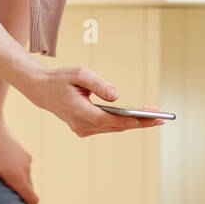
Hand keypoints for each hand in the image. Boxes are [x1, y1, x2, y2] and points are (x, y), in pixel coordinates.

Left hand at [0, 115, 37, 203]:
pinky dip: (18, 177)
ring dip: (20, 189)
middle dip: (23, 203)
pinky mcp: (21, 150)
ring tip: (8, 196)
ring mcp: (25, 157)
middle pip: (30, 190)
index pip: (32, 200)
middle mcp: (25, 167)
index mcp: (18, 176)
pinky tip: (4, 176)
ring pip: (26, 178)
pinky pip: (23, 168)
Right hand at [28, 65, 164, 137]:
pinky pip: (108, 127)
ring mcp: (82, 130)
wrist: (42, 90)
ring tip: (156, 117)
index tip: (146, 118)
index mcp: (77, 111)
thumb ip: (99, 85)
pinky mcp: (85, 129)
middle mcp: (80, 125)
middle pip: (114, 126)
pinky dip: (124, 122)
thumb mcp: (80, 74)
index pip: (106, 119)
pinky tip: (140, 118)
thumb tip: (117, 96)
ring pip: (113, 128)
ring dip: (135, 123)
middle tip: (161, 118)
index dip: (128, 119)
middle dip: (139, 122)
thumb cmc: (62, 79)